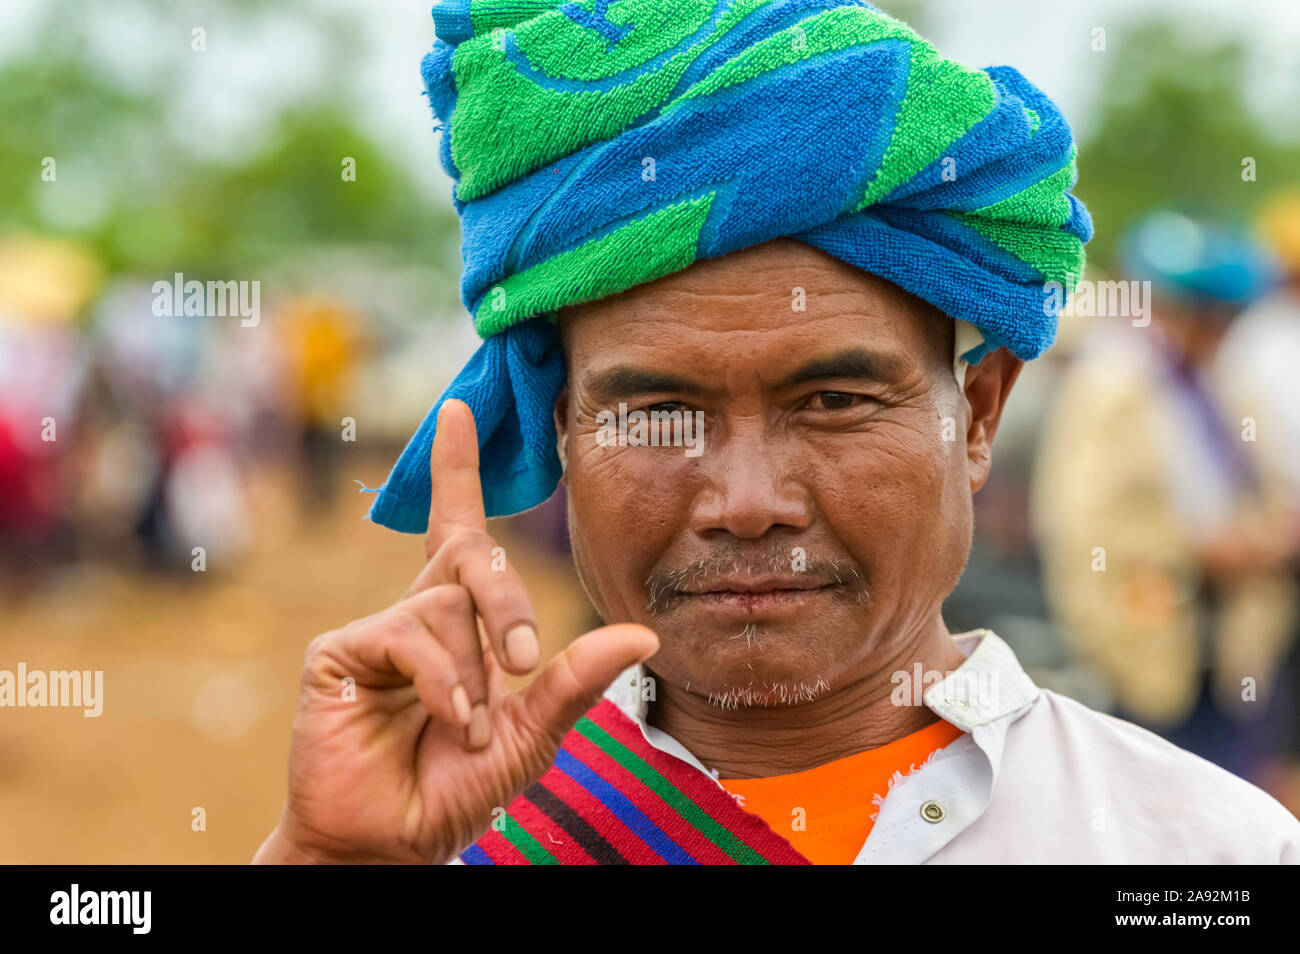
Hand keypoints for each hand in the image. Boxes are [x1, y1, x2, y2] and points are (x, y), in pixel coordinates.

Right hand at [254, 399, 657, 863]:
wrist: (391, 842)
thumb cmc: (456, 788)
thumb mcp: (531, 732)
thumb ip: (576, 680)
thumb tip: (645, 635)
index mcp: (457, 625)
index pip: (458, 531)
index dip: (457, 471)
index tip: (461, 409)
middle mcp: (417, 614)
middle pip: (472, 558)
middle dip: (509, 603)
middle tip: (524, 659)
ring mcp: (376, 631)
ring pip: (448, 602)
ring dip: (476, 673)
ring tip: (466, 727)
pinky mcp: (340, 651)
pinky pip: (412, 634)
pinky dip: (446, 684)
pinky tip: (449, 722)